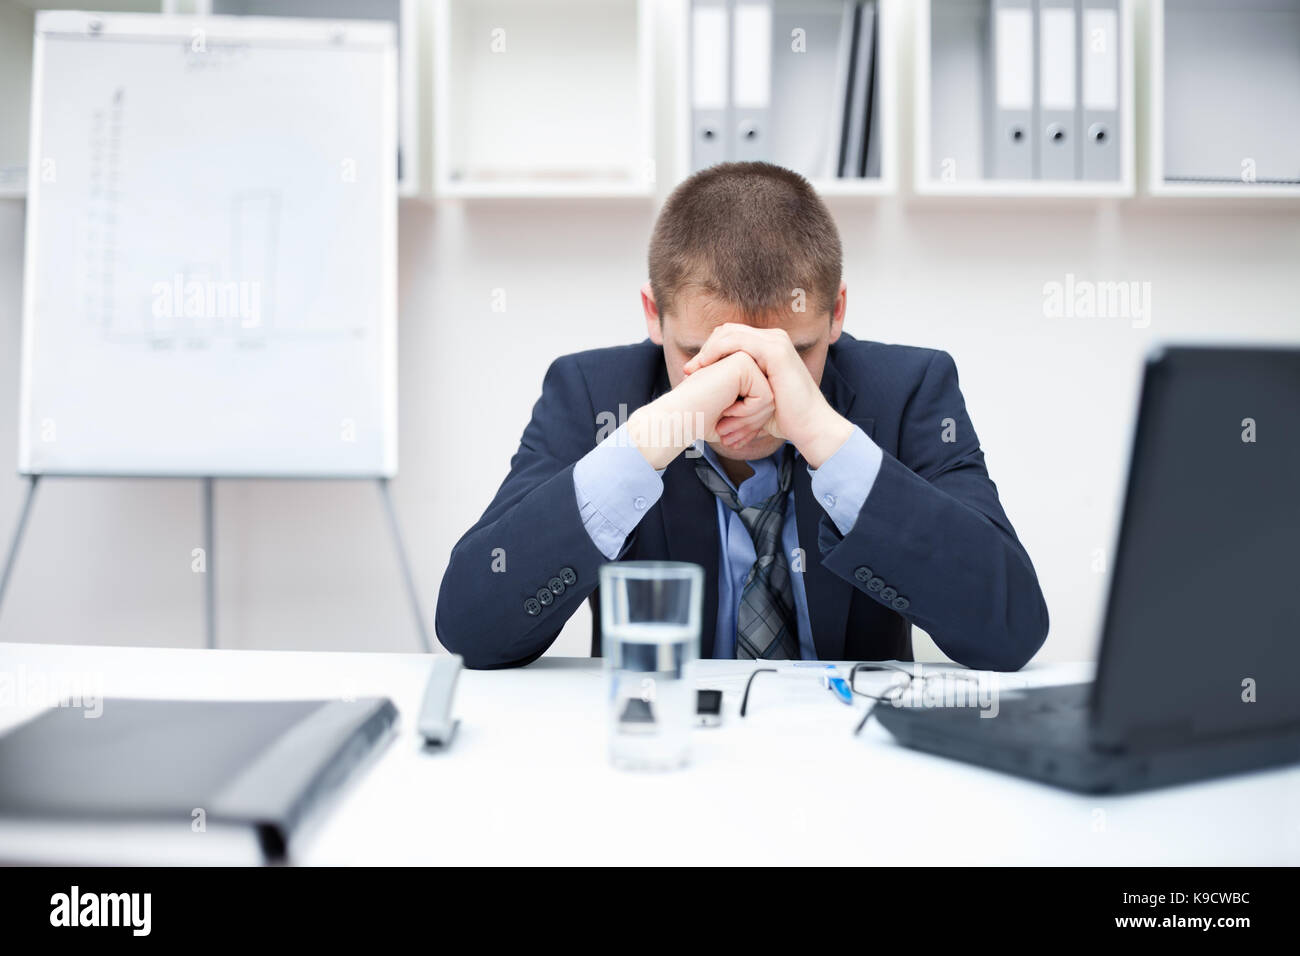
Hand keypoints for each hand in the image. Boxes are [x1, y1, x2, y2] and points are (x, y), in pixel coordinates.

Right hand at [626, 350, 773, 469]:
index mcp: (741, 371)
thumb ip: (753, 412)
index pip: (765, 403)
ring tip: (725, 421)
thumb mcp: (734, 419)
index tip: (728, 433)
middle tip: (727, 432)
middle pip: (771, 400)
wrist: (678, 419)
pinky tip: (726, 407)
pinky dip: (747, 411)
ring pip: (771, 399)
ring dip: (749, 419)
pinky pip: (765, 396)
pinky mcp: (743, 362)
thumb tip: (773, 419)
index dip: (751, 424)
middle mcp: (743, 360)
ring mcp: (743, 357)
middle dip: (752, 423)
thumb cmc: (700, 422)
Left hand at [683, 323, 852, 467]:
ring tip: (692, 371)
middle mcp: (773, 338)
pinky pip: (736, 342)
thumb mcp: (754, 397)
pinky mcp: (775, 350)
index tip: (691, 372)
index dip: (708, 351)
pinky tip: (706, 367)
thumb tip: (712, 389)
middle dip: (705, 349)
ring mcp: (775, 341)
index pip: (729, 336)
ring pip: (729, 334)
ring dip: (707, 351)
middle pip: (726, 331)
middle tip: (688, 371)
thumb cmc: (783, 417)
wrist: (809, 427)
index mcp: (768, 346)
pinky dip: (717, 352)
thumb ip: (738, 385)